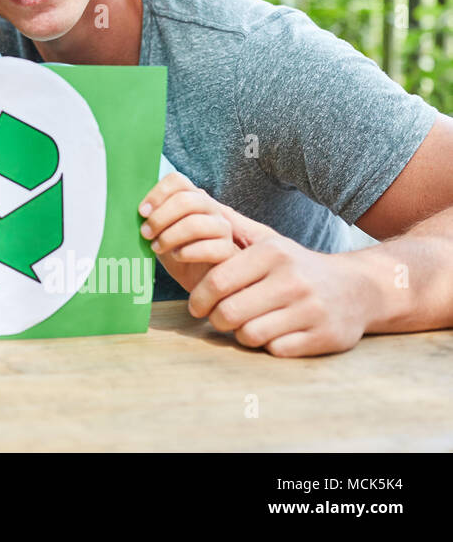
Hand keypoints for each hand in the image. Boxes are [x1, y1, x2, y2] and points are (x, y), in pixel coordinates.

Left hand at [138, 173, 239, 292]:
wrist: (196, 280)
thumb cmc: (175, 252)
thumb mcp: (159, 231)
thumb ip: (150, 217)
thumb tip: (132, 209)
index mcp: (192, 197)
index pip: (177, 181)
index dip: (157, 193)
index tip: (142, 212)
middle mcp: (210, 208)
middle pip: (186, 200)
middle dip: (160, 217)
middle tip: (146, 233)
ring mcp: (222, 228)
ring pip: (195, 224)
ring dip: (170, 236)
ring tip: (157, 247)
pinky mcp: (228, 251)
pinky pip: (209, 248)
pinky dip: (187, 252)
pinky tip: (177, 256)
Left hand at [189, 210, 369, 356]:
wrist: (360, 288)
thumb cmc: (298, 268)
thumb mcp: (269, 243)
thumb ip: (230, 231)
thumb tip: (191, 202)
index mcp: (273, 253)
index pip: (218, 281)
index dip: (199, 299)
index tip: (197, 307)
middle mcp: (293, 279)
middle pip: (229, 312)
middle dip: (216, 320)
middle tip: (219, 319)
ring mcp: (311, 310)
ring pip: (250, 334)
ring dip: (241, 335)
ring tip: (246, 325)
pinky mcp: (325, 336)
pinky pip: (276, 350)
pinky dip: (269, 346)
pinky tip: (274, 334)